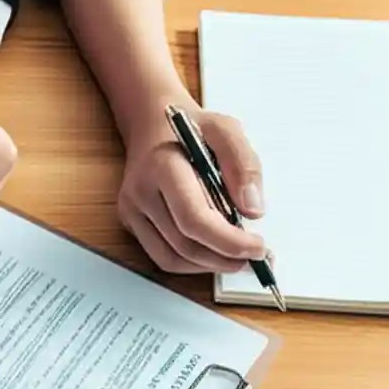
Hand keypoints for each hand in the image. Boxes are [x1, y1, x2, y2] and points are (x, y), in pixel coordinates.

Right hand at [118, 97, 266, 272]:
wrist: (153, 122)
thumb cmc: (192, 127)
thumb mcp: (226, 129)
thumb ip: (243, 165)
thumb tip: (253, 210)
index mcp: (162, 165)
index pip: (194, 218)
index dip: (229, 241)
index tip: (258, 247)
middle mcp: (141, 191)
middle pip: (184, 244)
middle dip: (225, 257)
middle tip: (256, 255)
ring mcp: (132, 209)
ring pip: (172, 259)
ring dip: (210, 265)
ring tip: (238, 257)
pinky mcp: (131, 221)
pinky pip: (163, 257)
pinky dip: (193, 264)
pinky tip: (214, 252)